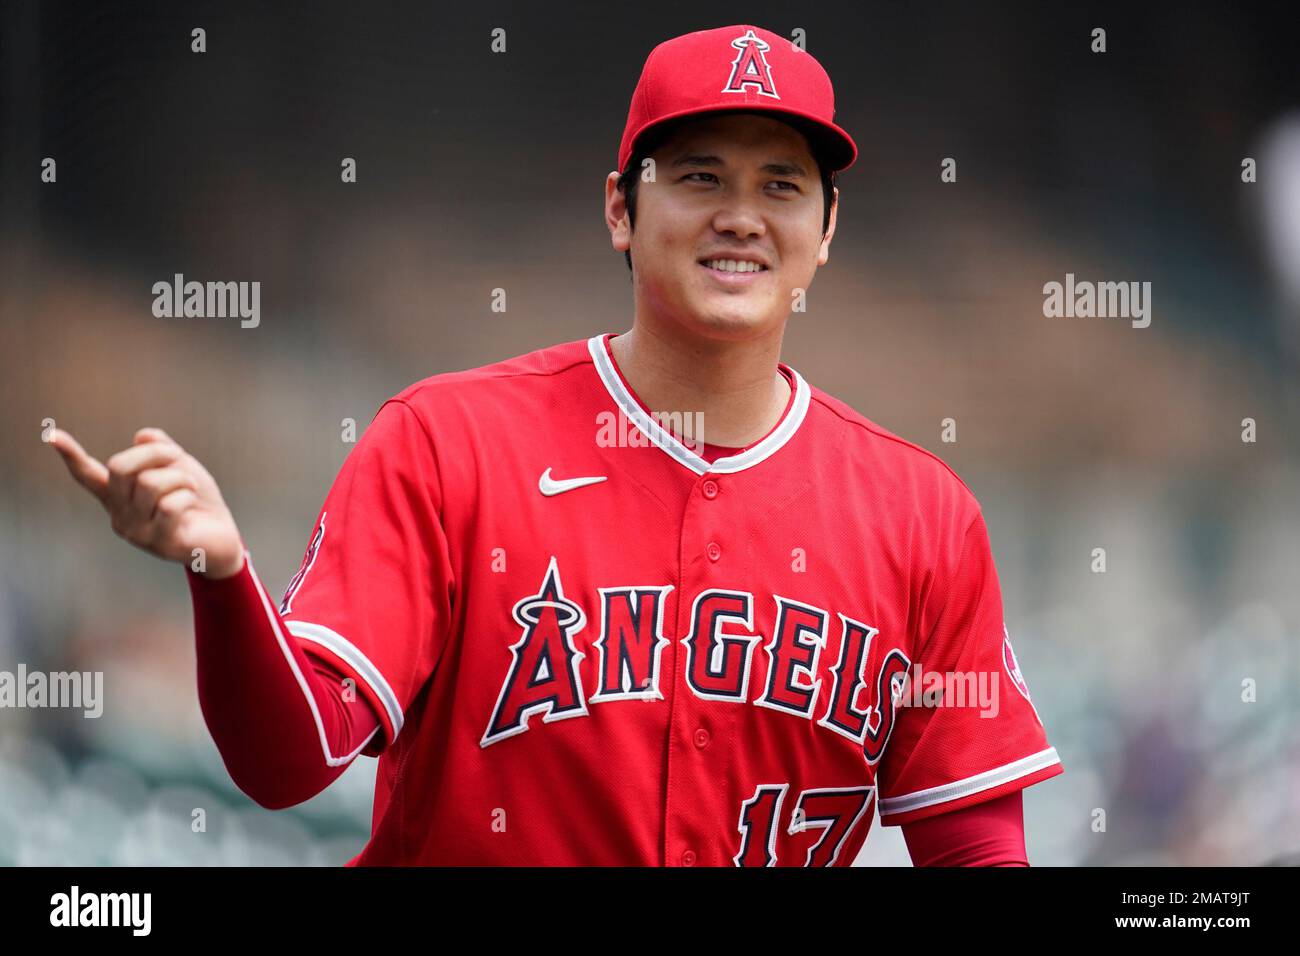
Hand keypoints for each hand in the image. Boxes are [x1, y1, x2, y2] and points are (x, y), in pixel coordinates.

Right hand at [50, 426, 245, 579]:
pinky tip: (194, 504)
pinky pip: (170, 504)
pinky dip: (188, 494)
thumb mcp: (180, 468)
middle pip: (121, 467)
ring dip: (179, 476)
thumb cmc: (198, 502)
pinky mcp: (159, 543)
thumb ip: (161, 450)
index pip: (87, 475)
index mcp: (118, 496)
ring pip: (149, 483)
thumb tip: (141, 435)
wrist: (223, 538)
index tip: (50, 434)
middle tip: (177, 456)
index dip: (70, 454)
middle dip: (155, 453)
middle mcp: (119, 515)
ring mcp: (136, 532)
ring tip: (190, 486)